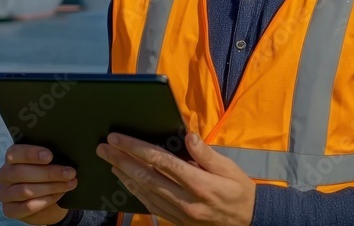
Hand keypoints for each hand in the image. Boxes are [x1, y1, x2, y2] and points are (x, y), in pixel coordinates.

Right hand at [0, 144, 77, 224]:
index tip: (50, 156)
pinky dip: (46, 200)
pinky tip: (58, 196)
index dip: (32, 154)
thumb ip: (51, 159)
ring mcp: (4, 194)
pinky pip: (27, 206)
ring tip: (69, 184)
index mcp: (11, 158)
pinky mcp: (9, 210)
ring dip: (51, 187)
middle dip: (49, 173)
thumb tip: (65, 155)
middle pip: (21, 172)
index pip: (15, 153)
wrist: (49, 204)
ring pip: (25, 190)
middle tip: (70, 173)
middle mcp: (4, 174)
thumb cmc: (48, 178)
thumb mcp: (49, 165)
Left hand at [96, 132, 255, 224]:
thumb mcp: (229, 168)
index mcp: (199, 183)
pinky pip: (151, 205)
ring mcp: (180, 214)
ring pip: (144, 192)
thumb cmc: (239, 190)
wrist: (249, 222)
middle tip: (103, 147)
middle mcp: (186, 200)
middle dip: (121, 159)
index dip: (136, 148)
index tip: (118, 137)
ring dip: (124, 175)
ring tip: (109, 160)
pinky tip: (125, 181)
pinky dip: (135, 191)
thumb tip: (188, 136)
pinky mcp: (177, 220)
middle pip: (146, 176)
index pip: (160, 161)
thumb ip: (206, 153)